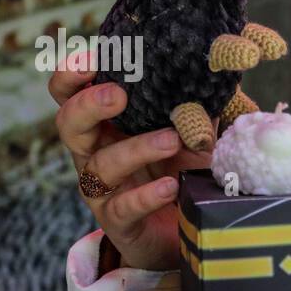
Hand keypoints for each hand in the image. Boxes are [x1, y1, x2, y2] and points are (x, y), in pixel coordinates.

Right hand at [49, 57, 212, 269]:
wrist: (186, 233)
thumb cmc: (183, 173)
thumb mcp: (193, 134)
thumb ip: (200, 105)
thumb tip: (222, 67)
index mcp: (107, 124)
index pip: (71, 94)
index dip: (72, 75)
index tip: (92, 58)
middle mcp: (95, 153)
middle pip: (69, 124)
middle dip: (89, 105)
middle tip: (119, 95)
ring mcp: (103, 190)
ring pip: (100, 166)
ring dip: (135, 149)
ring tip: (171, 140)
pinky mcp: (119, 223)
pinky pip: (123, 208)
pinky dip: (145, 196)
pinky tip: (170, 186)